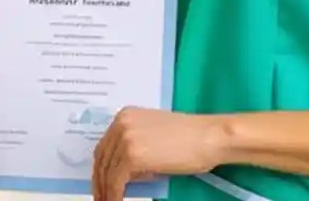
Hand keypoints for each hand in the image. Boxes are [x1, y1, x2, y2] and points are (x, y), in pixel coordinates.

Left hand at [92, 107, 226, 200]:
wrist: (209, 137)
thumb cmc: (191, 138)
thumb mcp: (155, 136)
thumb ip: (136, 146)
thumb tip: (124, 171)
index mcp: (126, 116)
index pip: (105, 146)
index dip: (101, 168)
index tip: (100, 183)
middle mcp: (121, 124)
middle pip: (101, 159)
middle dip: (99, 182)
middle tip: (102, 197)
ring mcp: (125, 139)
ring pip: (107, 172)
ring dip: (106, 191)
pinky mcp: (132, 157)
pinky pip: (116, 182)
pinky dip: (115, 195)